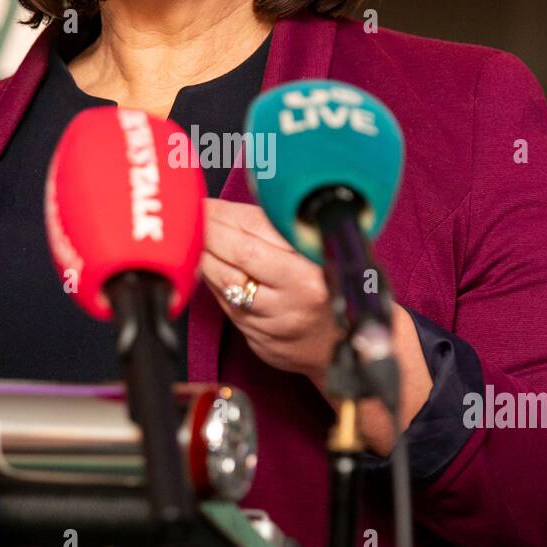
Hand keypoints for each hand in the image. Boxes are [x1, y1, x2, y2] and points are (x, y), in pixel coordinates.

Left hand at [198, 198, 433, 455]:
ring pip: (224, 284)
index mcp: (313, 268)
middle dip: (207, 232)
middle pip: (235, 257)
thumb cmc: (335, 284)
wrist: (353, 343)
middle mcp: (296, 297)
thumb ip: (282, 228)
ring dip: (204, 258)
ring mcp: (276, 323)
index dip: (222, 216)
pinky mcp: (262, 342)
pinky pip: (227, 307)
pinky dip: (215, 284)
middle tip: (192, 216)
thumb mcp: (321, 249)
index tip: (205, 203)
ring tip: (197, 240)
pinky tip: (211, 268)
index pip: (253, 234)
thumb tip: (230, 208)